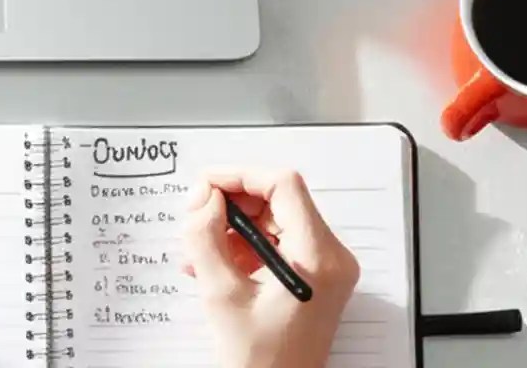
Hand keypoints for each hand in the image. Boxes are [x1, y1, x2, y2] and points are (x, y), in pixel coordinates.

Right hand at [182, 169, 359, 367]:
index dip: (239, 176)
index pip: (283, 185)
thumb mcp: (221, 295)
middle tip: (197, 216)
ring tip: (200, 248)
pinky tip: (215, 261)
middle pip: (278, 199)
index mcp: (317, 258)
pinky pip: (276, 241)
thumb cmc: (261, 363)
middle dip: (232, 204)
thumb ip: (206, 237)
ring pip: (274, 218)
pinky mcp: (313, 276)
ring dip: (233, 226)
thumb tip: (203, 199)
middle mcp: (330, 258)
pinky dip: (244, 244)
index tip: (206, 186)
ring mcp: (324, 267)